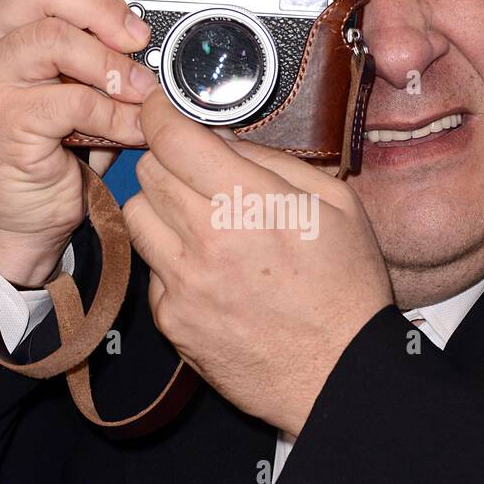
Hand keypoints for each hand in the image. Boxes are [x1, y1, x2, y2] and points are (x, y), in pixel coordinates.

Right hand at [0, 0, 156, 285]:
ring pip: (53, 37)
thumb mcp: (91, 69)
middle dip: (106, 5)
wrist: (27, 215)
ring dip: (112, 64)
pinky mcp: (2, 119)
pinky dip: (115, 114)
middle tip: (142, 37)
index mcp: (7, 11)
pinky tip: (134, 128)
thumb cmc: (60, 138)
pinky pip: (70, 100)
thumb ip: (109, 11)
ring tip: (143, 91)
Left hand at [122, 88, 394, 434]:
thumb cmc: (346, 289)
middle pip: (148, 171)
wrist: (340, 375)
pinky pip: (150, 269)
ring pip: (137, 215)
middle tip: (199, 171)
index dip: (161, 112)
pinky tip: (209, 271)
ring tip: (200, 221)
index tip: (165, 109)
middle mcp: (205, 241)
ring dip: (161, 207)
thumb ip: (272, 161)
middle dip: (169, 160)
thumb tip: (222, 135)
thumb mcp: (335, 204)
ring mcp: (182, 284)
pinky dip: (171, 261)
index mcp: (248, 204)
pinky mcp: (171, 320)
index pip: (171, 136)